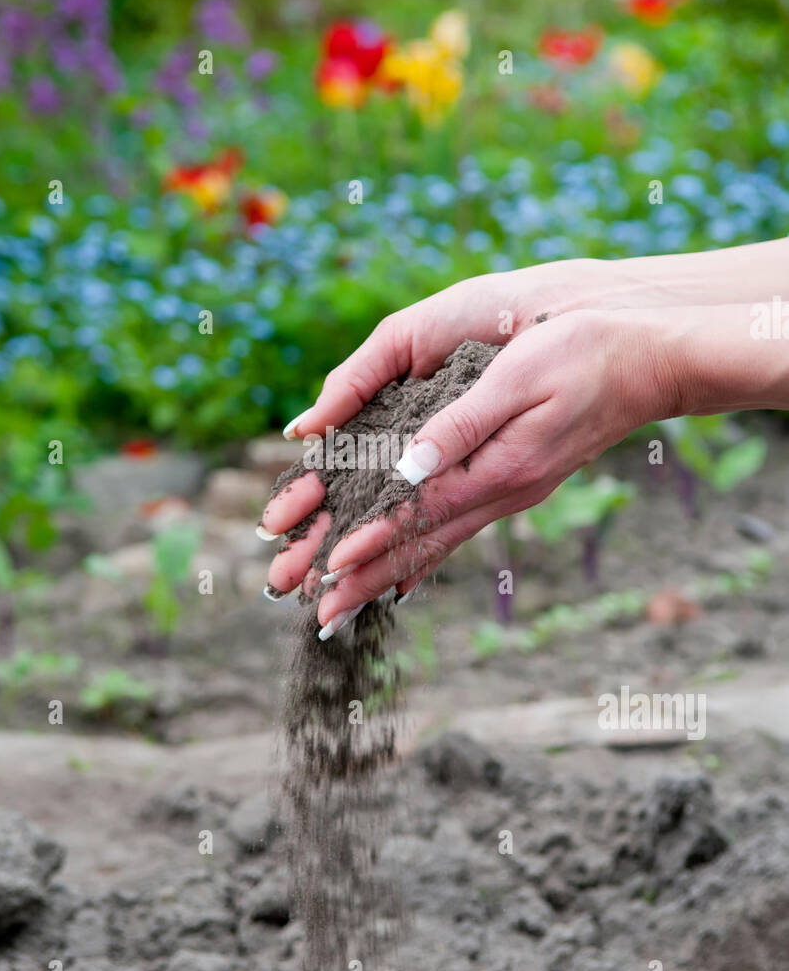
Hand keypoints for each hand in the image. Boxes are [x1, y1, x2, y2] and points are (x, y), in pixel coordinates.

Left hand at [258, 258, 656, 598]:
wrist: (649, 361)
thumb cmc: (584, 354)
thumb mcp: (520, 378)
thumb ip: (462, 425)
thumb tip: (408, 467)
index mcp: (500, 469)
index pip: (422, 514)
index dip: (373, 539)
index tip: (329, 567)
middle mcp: (504, 492)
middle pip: (423, 545)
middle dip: (369, 579)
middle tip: (321, 616)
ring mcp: (513, 492)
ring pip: (438, 543)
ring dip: (388, 574)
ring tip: (347, 603)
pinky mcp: (518, 482)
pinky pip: (460, 529)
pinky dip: (426, 555)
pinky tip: (407, 572)